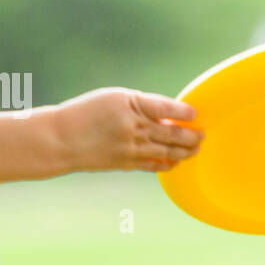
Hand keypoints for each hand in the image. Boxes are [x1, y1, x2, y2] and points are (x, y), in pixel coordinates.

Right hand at [52, 87, 203, 172]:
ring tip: (196, 149)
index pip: (166, 108)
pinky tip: (175, 162)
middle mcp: (134, 127)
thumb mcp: (112, 99)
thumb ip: (140, 105)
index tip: (195, 114)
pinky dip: (166, 164)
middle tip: (203, 135)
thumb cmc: (85, 113)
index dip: (183, 112)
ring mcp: (131, 148)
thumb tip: (167, 115)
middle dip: (190, 135)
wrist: (61, 139)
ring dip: (184, 151)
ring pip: (166, 151)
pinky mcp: (125, 163)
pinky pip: (152, 165)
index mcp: (131, 105)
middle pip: (171, 133)